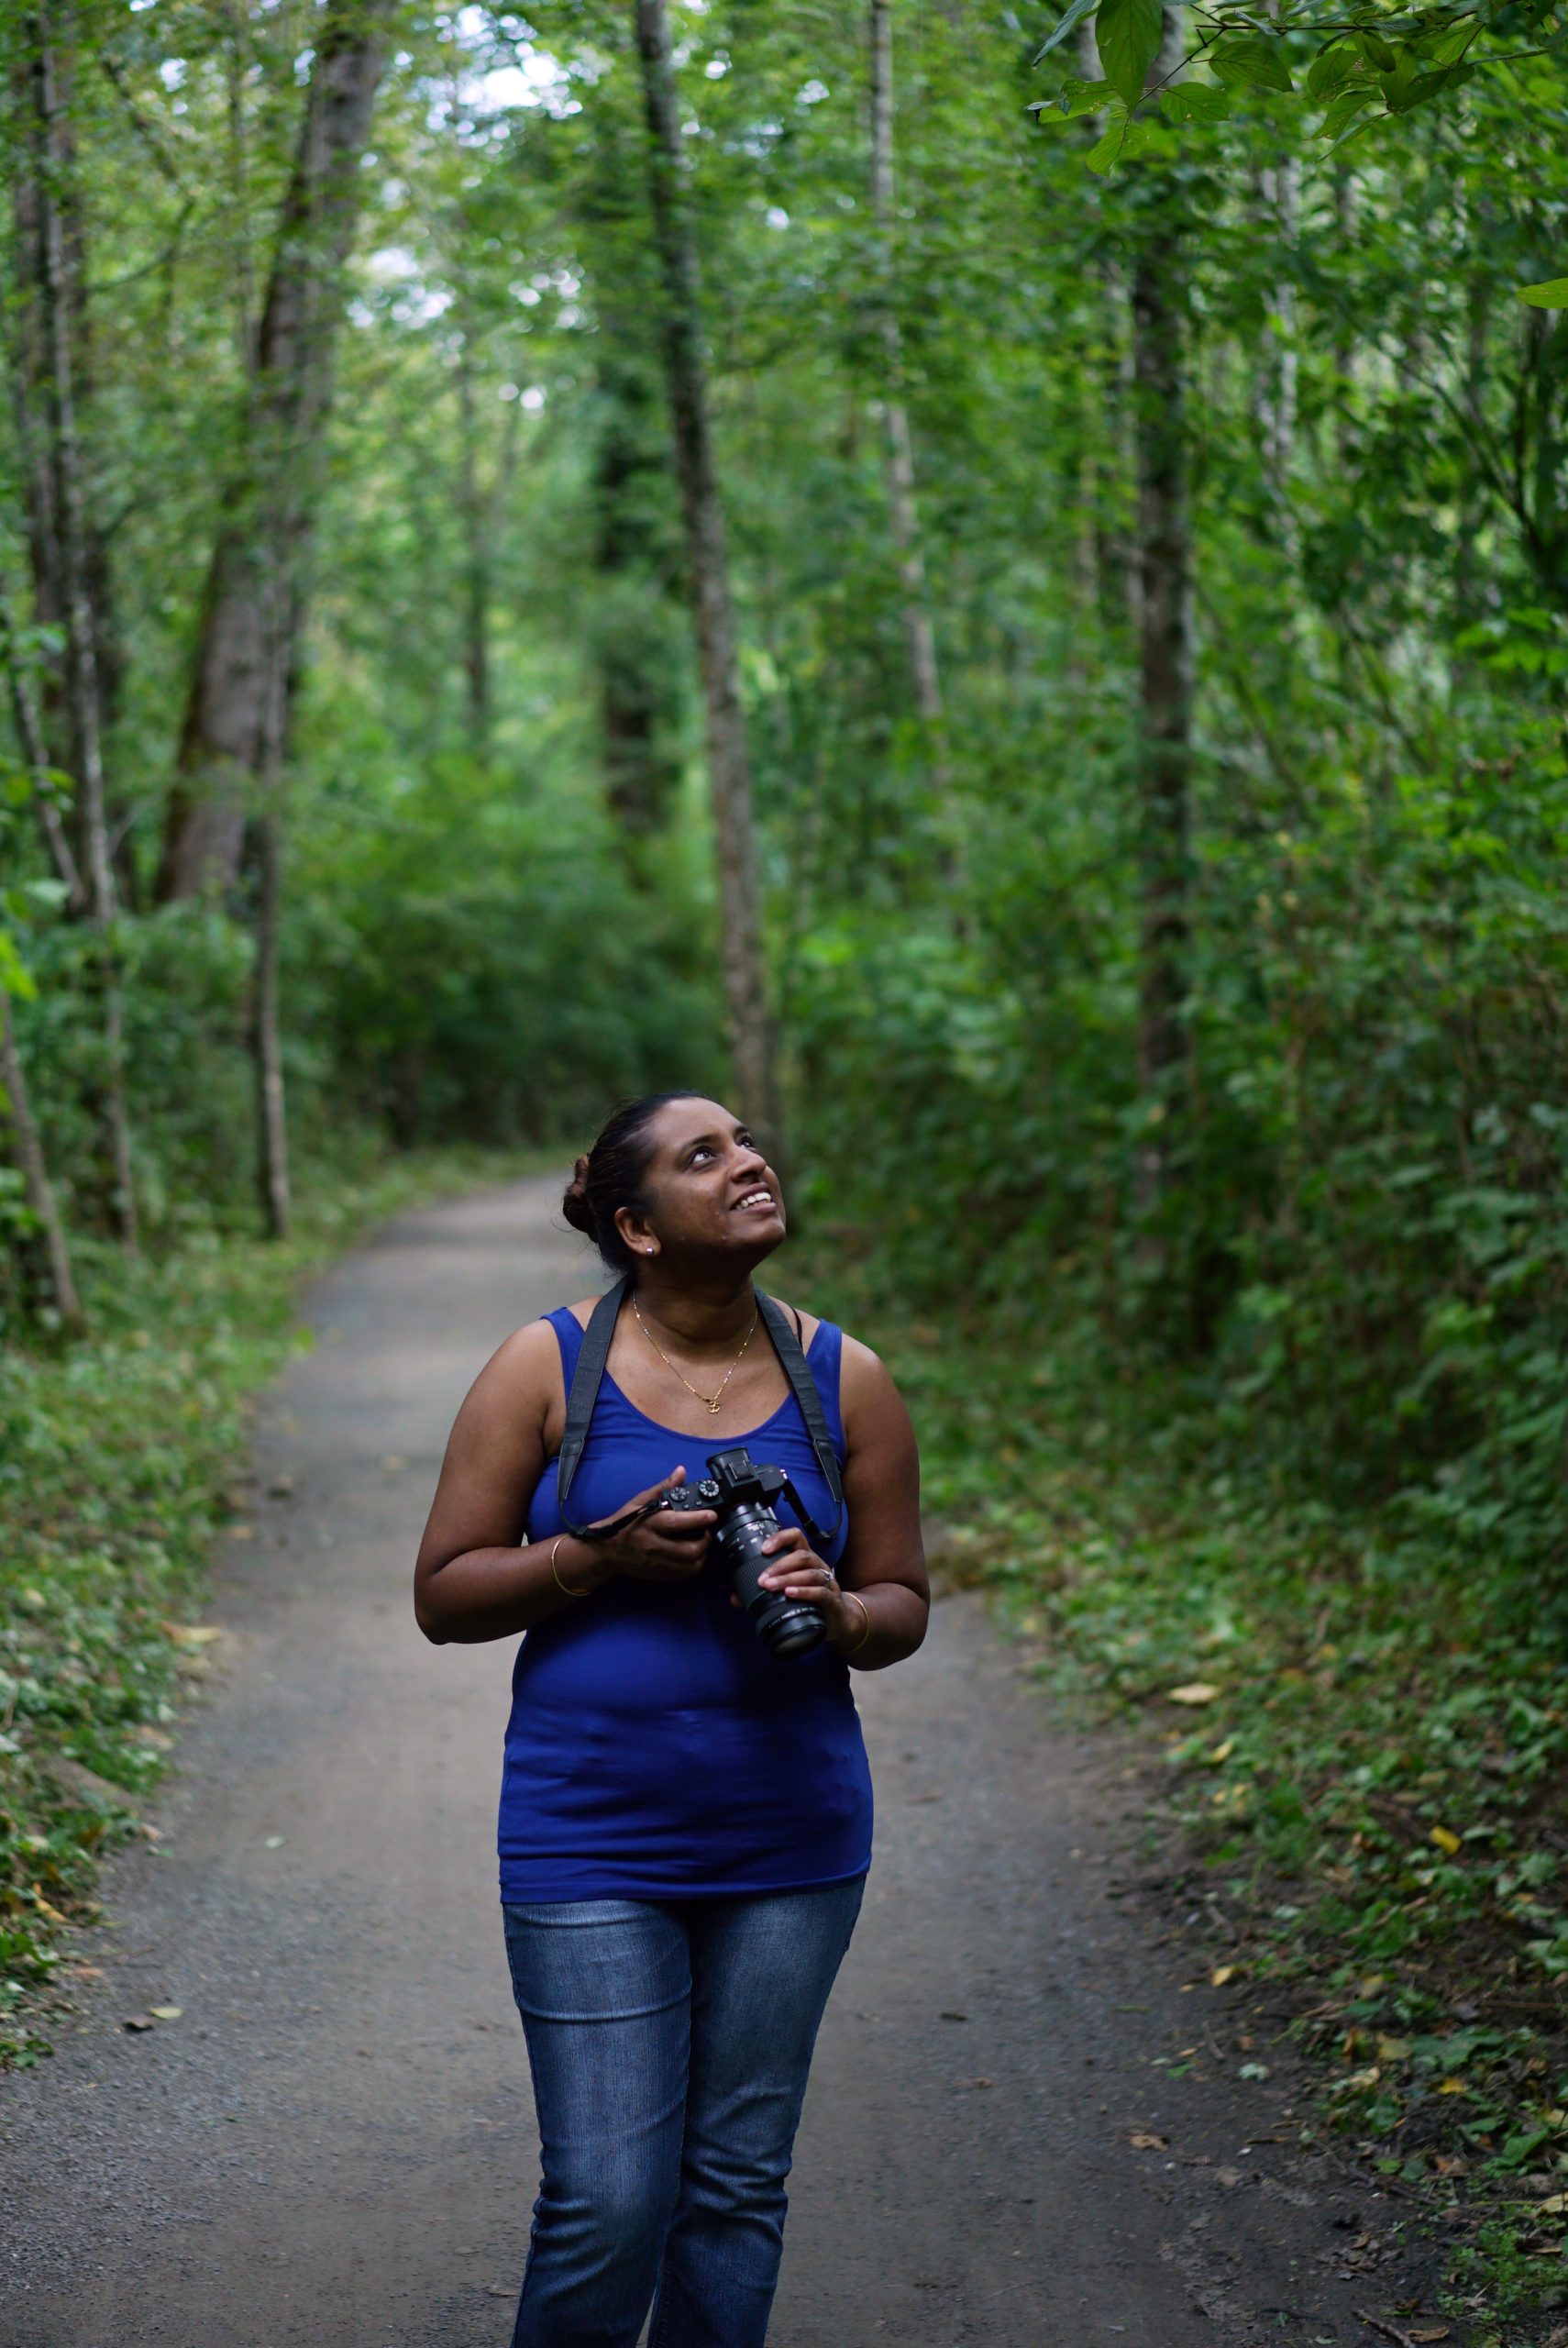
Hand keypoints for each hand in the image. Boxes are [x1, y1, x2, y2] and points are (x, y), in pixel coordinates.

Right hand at [589, 1468, 713, 1582]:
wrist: (607, 1551)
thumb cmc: (624, 1523)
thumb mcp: (640, 1501)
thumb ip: (663, 1487)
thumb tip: (681, 1471)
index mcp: (650, 1524)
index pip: (677, 1523)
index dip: (698, 1519)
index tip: (712, 1514)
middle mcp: (655, 1546)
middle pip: (690, 1550)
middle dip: (706, 1539)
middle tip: (706, 1529)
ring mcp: (659, 1564)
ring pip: (692, 1565)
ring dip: (703, 1553)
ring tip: (701, 1541)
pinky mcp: (661, 1575)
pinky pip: (686, 1574)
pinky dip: (696, 1564)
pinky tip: (694, 1554)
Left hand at [755, 1525, 864, 1649]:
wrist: (839, 1620)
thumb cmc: (812, 1601)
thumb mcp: (787, 1592)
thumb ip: (763, 1592)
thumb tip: (736, 1597)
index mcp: (805, 1559)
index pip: (796, 1537)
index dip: (780, 1538)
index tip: (763, 1548)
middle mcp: (817, 1566)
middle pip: (802, 1556)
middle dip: (779, 1565)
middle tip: (762, 1579)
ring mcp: (827, 1582)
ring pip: (810, 1573)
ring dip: (788, 1578)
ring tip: (771, 1587)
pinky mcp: (833, 1599)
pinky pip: (820, 1591)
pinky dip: (804, 1592)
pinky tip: (790, 1594)